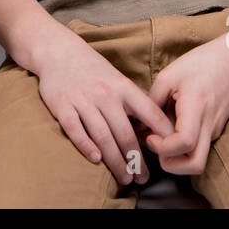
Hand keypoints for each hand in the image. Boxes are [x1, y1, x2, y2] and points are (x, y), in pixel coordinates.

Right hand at [31, 30, 175, 185]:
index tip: (169, 154)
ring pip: (103, 136)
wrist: (59, 51)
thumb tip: (152, 131)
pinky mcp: (62, 106)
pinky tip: (96, 159)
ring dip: (115, 161)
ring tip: (125, 177)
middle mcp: (105, 94)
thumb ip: (132, 102)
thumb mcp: (118, 79)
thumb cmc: (93, 69)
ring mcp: (83, 100)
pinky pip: (75, 129)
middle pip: (125, 133)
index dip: (162, 136)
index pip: (150, 114)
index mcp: (123, 87)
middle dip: (136, 160)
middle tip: (143, 177)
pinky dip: (85, 145)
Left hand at [144, 37, 228, 175]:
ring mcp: (214, 130)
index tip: (150, 137)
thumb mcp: (168, 76)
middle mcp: (209, 123)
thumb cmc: (199, 64)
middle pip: (196, 164)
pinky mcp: (215, 131)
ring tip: (162, 139)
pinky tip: (171, 131)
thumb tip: (138, 127)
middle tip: (155, 146)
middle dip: (171, 165)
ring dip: (177, 159)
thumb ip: (151, 102)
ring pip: (198, 161)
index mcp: (196, 105)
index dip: (164, 148)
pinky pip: (199, 149)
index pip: (185, 141)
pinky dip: (182, 149)